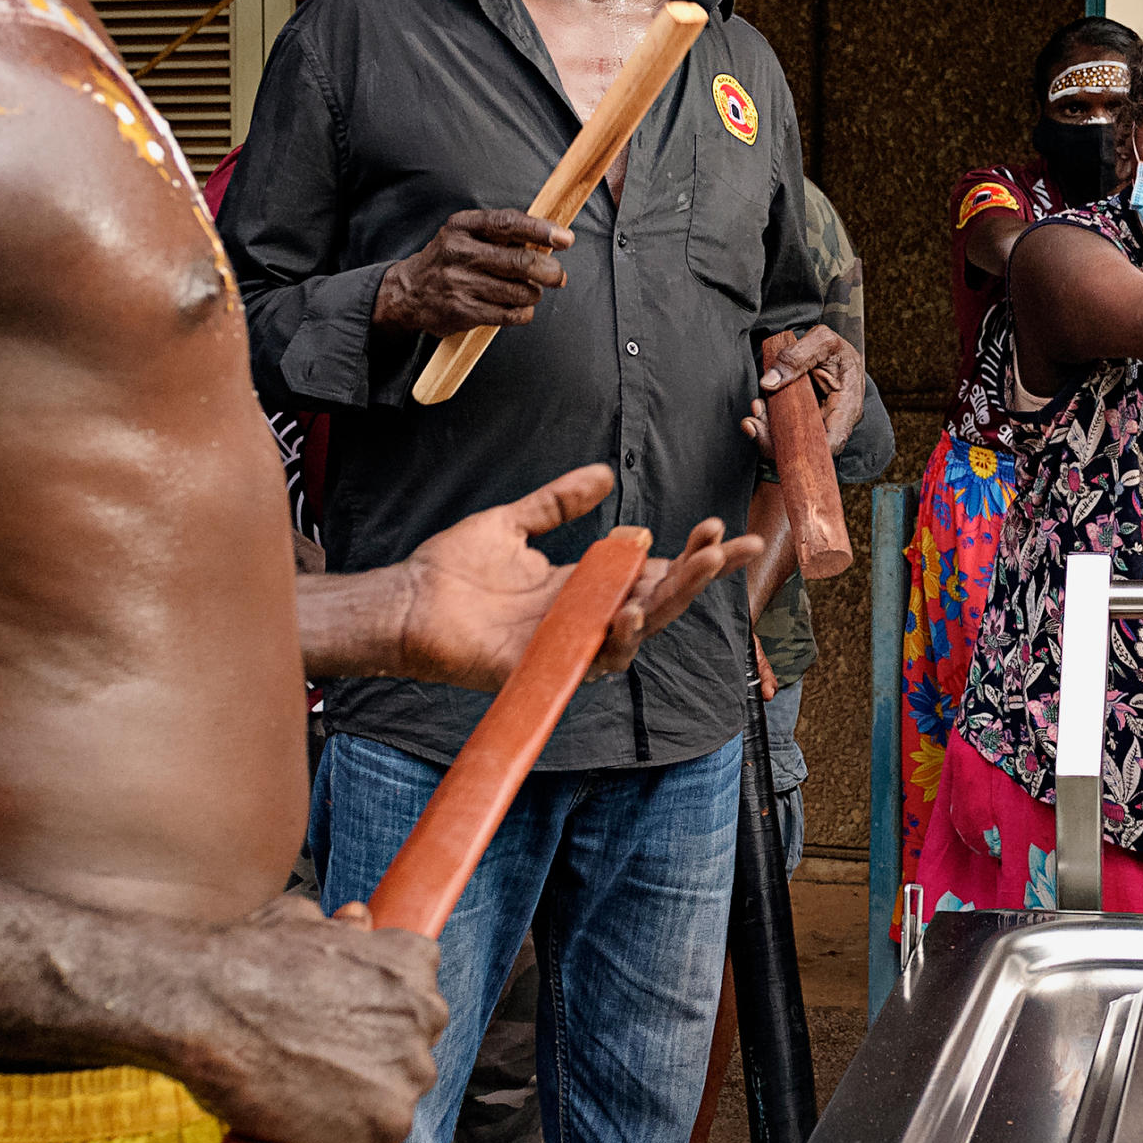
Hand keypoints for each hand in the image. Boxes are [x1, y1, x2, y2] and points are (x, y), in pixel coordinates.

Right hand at [170, 898, 449, 1142]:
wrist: (203, 1004)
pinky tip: (299, 1128)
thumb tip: (358, 921)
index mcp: (413, 964)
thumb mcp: (298, 920)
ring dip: (357, 1102)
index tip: (349, 1024)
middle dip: (373, 1059)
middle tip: (320, 1061)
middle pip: (410, 1051)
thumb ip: (342, 930)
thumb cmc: (242, 961)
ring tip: (303, 1094)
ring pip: (393, 1099)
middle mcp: (423, 1017)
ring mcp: (408, 1073)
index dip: (378, 1014)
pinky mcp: (384, 1124)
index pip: (416, 998)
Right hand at [375, 209, 571, 339]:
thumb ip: (501, 233)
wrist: (409, 292)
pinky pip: (509, 314)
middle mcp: (460, 253)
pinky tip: (520, 307)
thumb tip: (548, 240)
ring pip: (519, 291)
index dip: (540, 230)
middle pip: (519, 262)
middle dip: (549, 270)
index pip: (508, 223)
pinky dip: (523, 312)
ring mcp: (461, 284)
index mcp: (462, 227)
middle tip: (558, 275)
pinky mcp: (464, 311)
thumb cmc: (448, 260)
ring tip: (531, 291)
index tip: (565, 238)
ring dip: (534, 293)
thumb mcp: (466, 234)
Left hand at [379, 467, 747, 685]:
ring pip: (639, 629)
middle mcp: (584, 618)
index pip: (650, 572)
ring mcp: (568, 645)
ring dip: (674, 599)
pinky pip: (592, 659)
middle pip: (660, 600)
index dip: (687, 554)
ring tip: (702, 564)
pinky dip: (617, 637)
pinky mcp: (544, 668)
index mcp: (583, 587)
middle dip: (702, 574)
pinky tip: (632, 610)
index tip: (716, 527)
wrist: (405, 603)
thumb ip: (558, 502)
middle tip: (736, 545)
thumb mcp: (513, 523)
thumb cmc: (451, 571)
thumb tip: (603, 475)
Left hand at [746, 325, 854, 442]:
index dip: (809, 449)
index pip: (833, 441)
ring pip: (791, 441)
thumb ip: (796, 357)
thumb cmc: (834, 349)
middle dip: (776, 440)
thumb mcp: (822, 340)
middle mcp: (832, 422)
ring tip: (754, 415)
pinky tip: (759, 409)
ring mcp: (815, 424)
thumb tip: (769, 383)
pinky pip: (784, 429)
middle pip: (807, 446)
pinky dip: (767, 423)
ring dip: (767, 432)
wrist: (833, 352)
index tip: (782, 441)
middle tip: (754, 424)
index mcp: (847, 406)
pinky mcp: (800, 421)